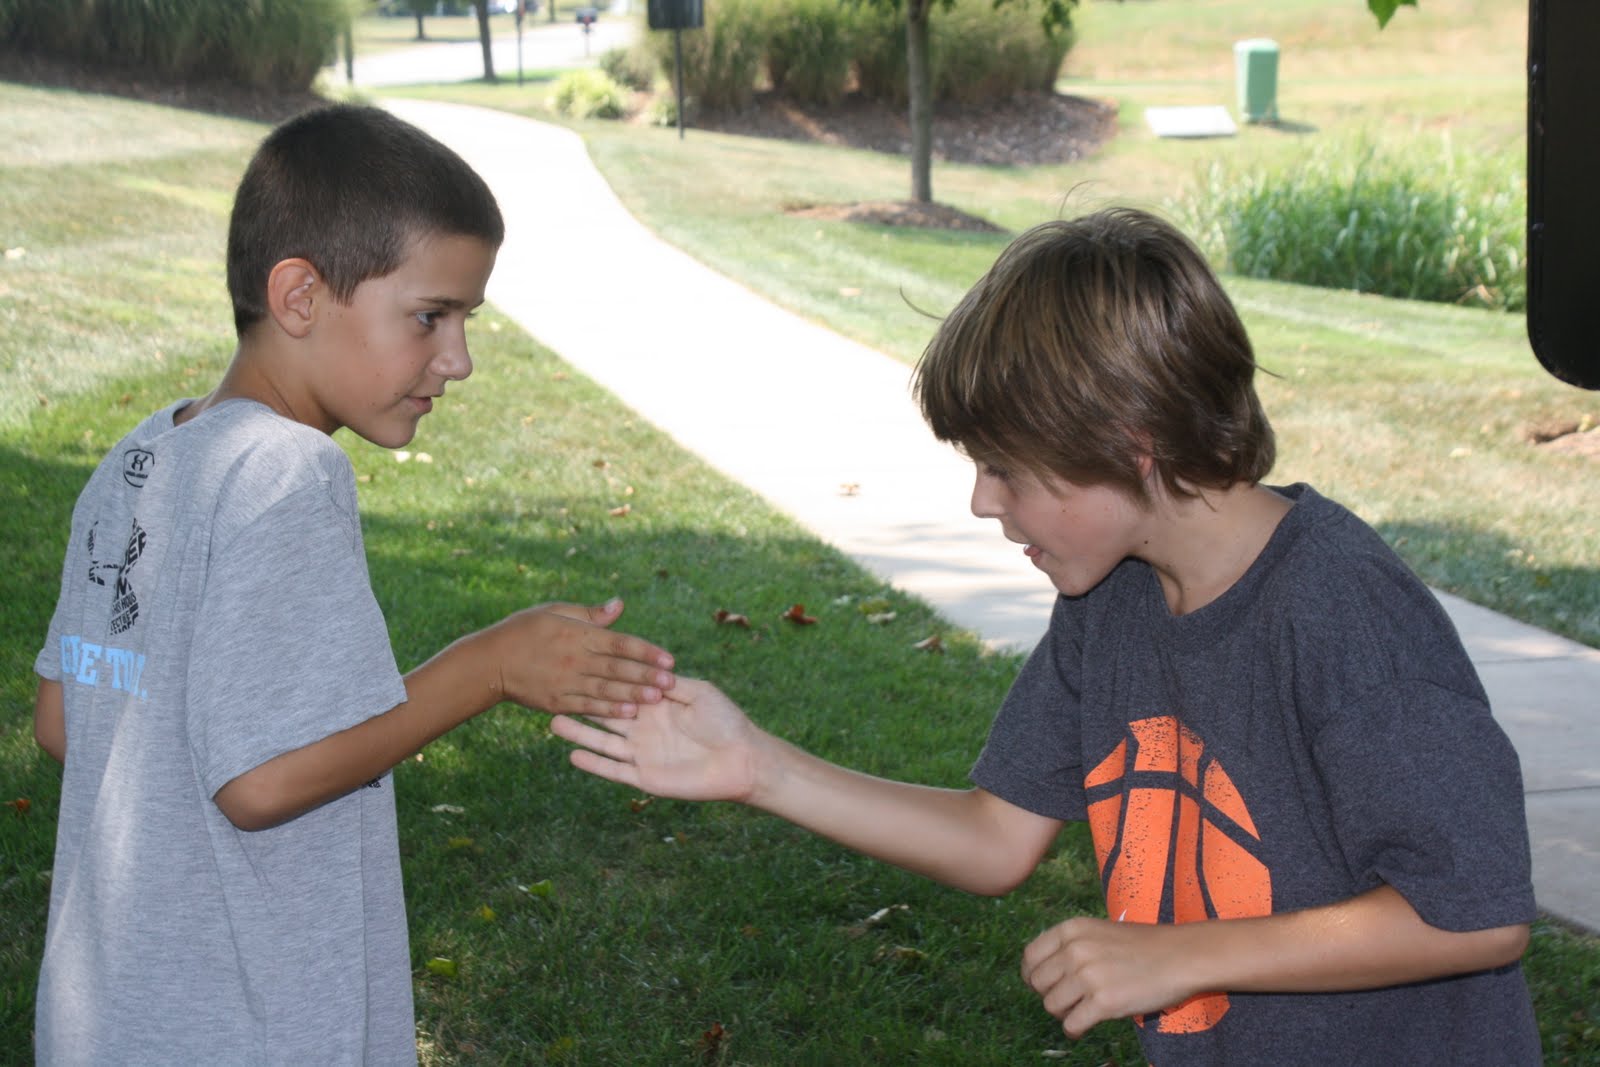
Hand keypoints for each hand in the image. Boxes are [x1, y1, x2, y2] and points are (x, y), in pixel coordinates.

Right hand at [490, 599, 674, 716]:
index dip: (646, 651)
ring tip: (657, 699)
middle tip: (672, 683)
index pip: (619, 643)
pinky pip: (587, 706)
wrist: (491, 661)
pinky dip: (608, 710)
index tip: (669, 659)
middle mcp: (575, 659)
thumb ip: (591, 614)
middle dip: (646, 675)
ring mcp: (565, 682)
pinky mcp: (557, 702)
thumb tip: (620, 605)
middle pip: (617, 668)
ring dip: (633, 694)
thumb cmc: (525, 630)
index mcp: (578, 634)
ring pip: (605, 689)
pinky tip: (628, 713)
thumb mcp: (555, 612)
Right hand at [550, 677, 759, 801]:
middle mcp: (644, 728)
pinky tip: (573, 755)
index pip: (621, 692)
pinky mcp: (645, 777)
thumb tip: (642, 667)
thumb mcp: (699, 692)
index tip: (574, 667)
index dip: (600, 682)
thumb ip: (669, 682)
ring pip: (603, 742)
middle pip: (605, 716)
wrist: (742, 760)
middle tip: (553, 694)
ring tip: (553, 723)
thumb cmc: (726, 721)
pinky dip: (594, 764)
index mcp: (655, 706)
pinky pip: (614, 770)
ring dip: (579, 734)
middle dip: (580, 706)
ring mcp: (642, 753)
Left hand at [1021, 916, 1201, 1038]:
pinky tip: (1086, 1025)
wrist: (1181, 957)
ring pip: (1051, 1006)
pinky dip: (1075, 1030)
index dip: (1033, 976)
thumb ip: (1070, 946)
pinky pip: (1071, 1025)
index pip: (1030, 957)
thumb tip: (1041, 972)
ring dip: (1064, 1014)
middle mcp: (1075, 950)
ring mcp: (1088, 976)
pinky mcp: (1104, 1002)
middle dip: (1050, 996)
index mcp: (1071, 930)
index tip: (1044, 986)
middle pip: (1038, 984)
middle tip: (1069, 1001)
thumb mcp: (1099, 932)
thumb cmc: (1142, 946)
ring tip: (1081, 1011)